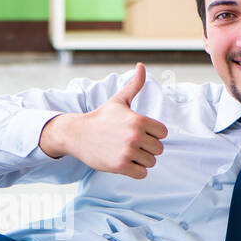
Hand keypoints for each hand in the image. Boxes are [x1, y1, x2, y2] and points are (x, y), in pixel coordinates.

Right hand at [63, 63, 168, 177]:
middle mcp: (135, 136)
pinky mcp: (120, 166)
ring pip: (151, 162)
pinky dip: (135, 171)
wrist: (77, 134)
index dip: (153, 134)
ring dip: (141, 160)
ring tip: (126, 152)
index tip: (139, 133)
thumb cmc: (101, 117)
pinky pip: (141, 174)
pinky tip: (124, 162)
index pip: (163, 133)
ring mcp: (128, 152)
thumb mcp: (119, 100)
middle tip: (131, 144)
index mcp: (139, 120)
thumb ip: (134, 85)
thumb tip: (141, 66)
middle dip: (147, 148)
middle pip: (158, 149)